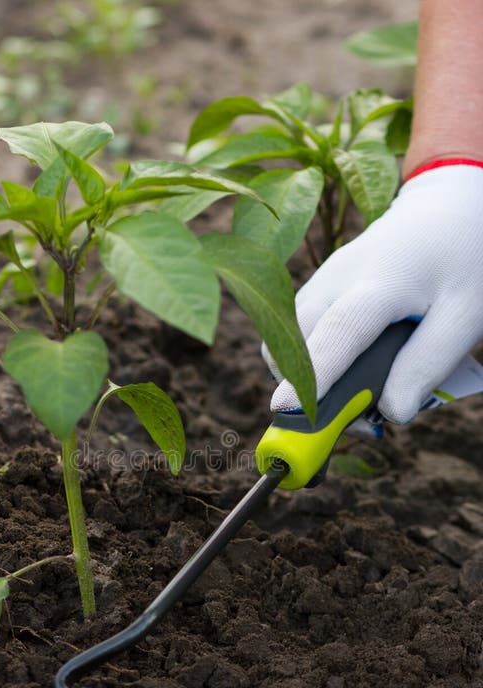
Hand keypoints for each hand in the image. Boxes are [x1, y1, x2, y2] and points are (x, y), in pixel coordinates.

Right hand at [266, 164, 482, 422]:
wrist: (445, 208)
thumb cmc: (462, 260)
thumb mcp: (466, 315)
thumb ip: (428, 363)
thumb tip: (390, 412)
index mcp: (381, 283)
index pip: (339, 333)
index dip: (312, 374)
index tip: (283, 409)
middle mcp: (337, 279)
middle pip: (297, 345)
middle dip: (312, 392)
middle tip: (361, 419)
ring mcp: (320, 282)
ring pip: (289, 343)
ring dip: (311, 379)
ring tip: (360, 395)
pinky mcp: (316, 289)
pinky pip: (297, 335)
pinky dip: (313, 362)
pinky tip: (351, 369)